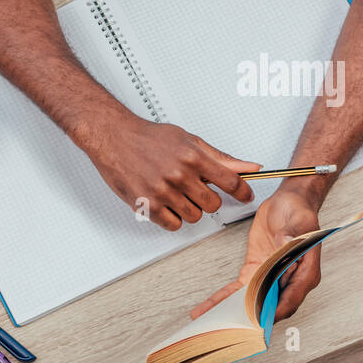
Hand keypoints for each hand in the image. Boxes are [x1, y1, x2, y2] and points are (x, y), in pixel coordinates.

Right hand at [84, 111, 259, 229]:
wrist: (114, 137)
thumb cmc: (147, 138)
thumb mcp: (188, 140)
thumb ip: (219, 157)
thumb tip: (248, 166)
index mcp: (193, 157)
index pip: (230, 181)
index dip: (242, 191)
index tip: (246, 196)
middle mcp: (179, 175)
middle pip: (213, 204)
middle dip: (208, 199)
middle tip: (195, 190)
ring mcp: (163, 191)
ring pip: (194, 216)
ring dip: (189, 209)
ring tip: (176, 195)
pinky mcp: (147, 205)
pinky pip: (173, 224)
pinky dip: (172, 218)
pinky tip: (165, 204)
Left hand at [190, 187, 322, 322]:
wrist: (288, 201)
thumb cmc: (298, 211)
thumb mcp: (299, 220)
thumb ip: (293, 236)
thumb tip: (286, 246)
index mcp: (305, 273)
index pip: (290, 299)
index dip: (274, 312)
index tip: (258, 320)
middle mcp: (289, 280)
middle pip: (269, 306)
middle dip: (249, 320)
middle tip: (229, 331)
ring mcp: (271, 277)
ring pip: (250, 301)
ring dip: (230, 313)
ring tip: (210, 325)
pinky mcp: (256, 271)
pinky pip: (239, 289)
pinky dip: (224, 298)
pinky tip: (210, 307)